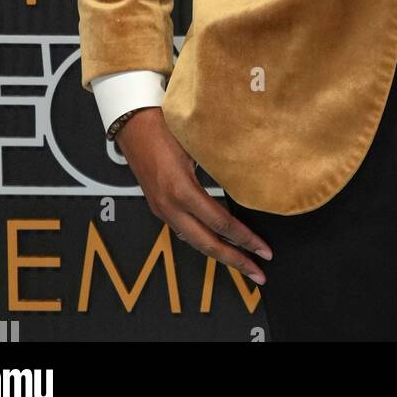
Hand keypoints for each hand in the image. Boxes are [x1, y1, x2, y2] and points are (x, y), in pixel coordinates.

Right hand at [116, 108, 272, 284]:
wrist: (131, 121)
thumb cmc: (165, 124)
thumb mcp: (197, 142)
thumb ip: (220, 162)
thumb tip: (251, 175)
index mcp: (182, 190)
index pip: (220, 223)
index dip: (244, 239)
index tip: (264, 249)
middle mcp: (170, 206)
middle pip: (207, 244)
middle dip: (235, 261)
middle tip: (259, 274)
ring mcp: (162, 209)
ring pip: (194, 242)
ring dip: (220, 254)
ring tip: (243, 263)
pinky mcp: (159, 206)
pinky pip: (185, 231)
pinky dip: (205, 241)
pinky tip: (219, 243)